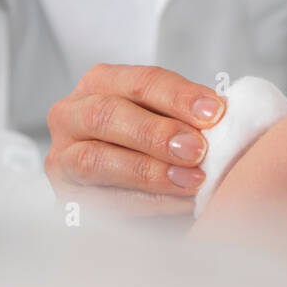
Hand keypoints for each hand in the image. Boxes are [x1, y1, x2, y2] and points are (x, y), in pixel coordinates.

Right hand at [44, 64, 224, 217]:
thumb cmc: (150, 145)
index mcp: (100, 83)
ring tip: (191, 180)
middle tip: (197, 149)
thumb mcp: (163, 119)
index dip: (178, 96)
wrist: (126, 189)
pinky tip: (180, 204)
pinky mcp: (65, 198)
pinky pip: (101, 201)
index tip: (215, 112)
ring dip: (147, 170)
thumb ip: (186, 116)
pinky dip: (145, 203)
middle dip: (156, 133)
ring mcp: (62, 158)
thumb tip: (224, 117)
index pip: (139, 81)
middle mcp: (71, 114)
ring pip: (95, 159)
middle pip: (107, 114)